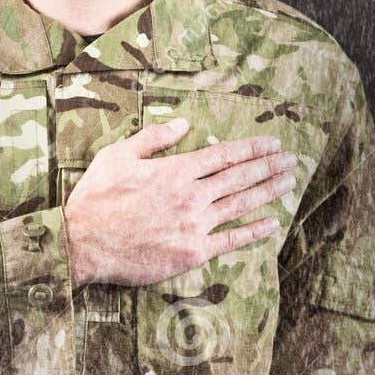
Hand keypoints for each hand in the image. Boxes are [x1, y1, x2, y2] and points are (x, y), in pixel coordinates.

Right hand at [61, 117, 296, 286]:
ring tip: (289, 182)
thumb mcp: (118, 156)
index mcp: (175, 170)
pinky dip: (254, 231)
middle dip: (269, 166)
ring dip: (269, 192)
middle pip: (240, 177)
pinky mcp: (192, 252)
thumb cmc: (96, 198)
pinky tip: (272, 223)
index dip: (252, 148)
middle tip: (292, 160)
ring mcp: (194, 225)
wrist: (82, 243)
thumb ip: (153, 138)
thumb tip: (183, 122)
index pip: (224, 155)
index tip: (273, 143)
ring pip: (241, 204)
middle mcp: (191, 195)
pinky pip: (231, 240)